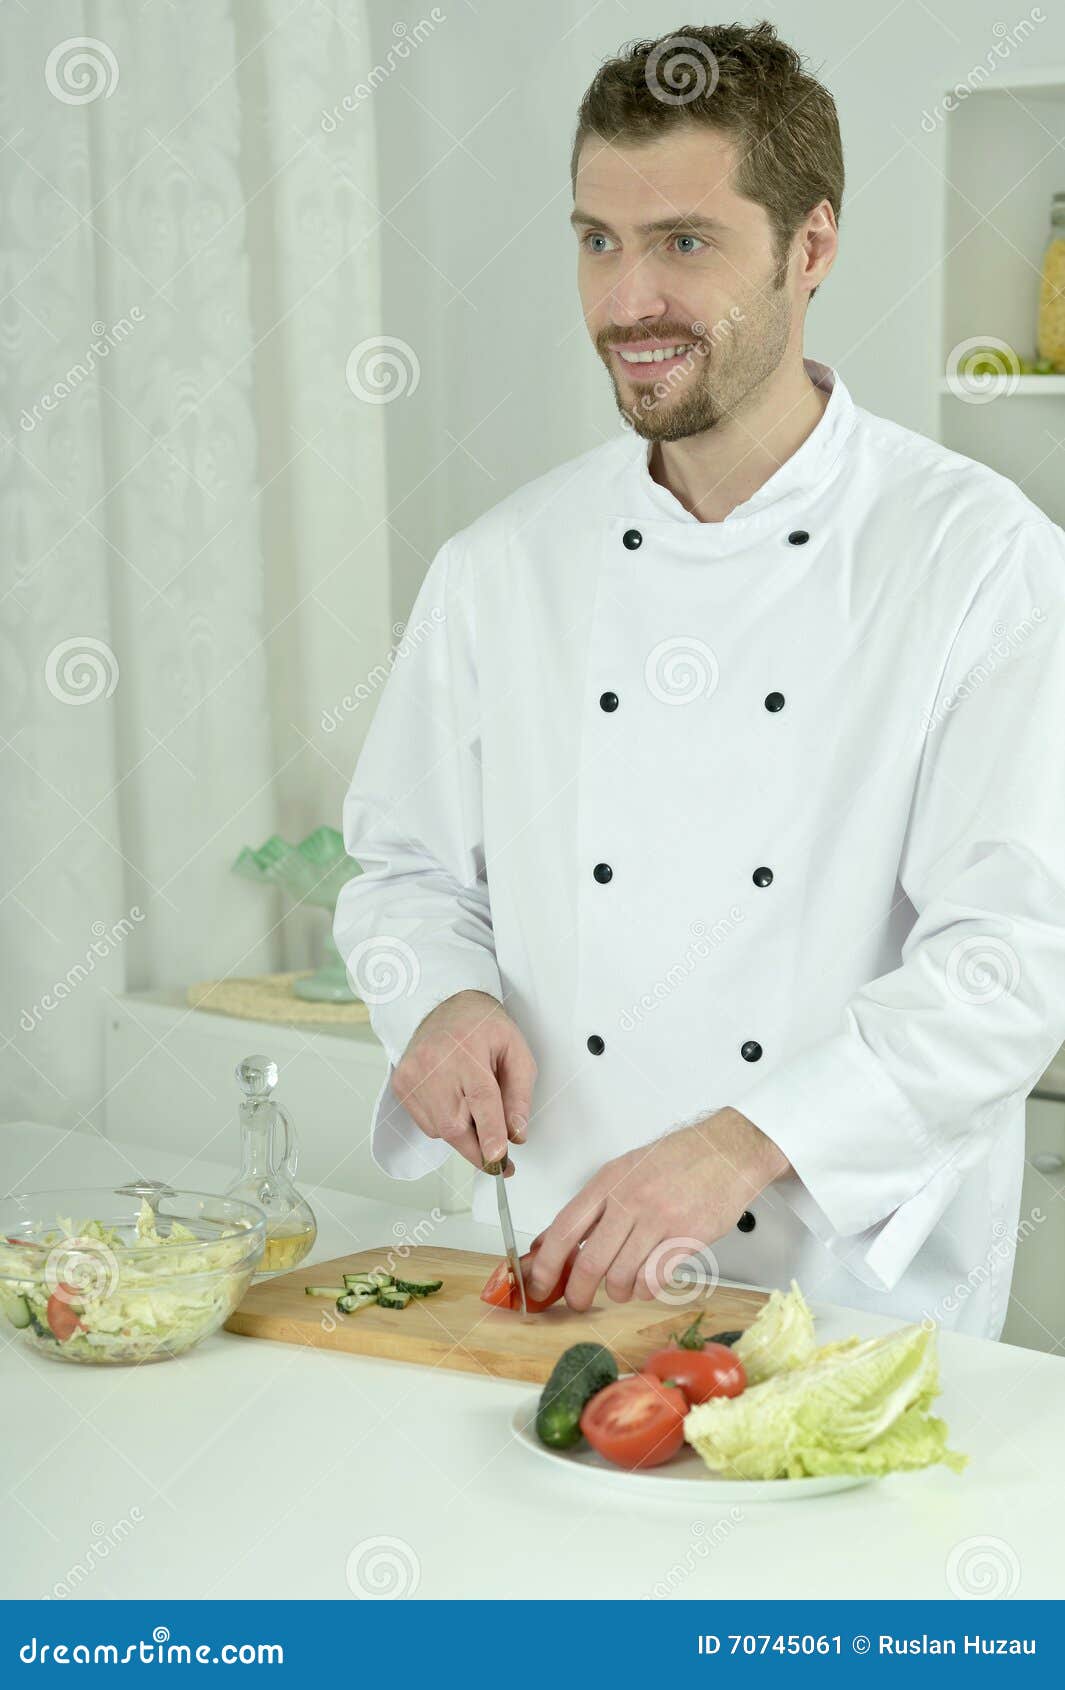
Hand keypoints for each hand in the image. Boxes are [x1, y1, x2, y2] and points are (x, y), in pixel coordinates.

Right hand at [390, 990, 536, 1173]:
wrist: (447, 1007)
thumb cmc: (484, 1028)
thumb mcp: (516, 1053)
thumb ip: (520, 1095)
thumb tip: (516, 1135)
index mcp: (467, 1048)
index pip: (480, 1097)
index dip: (490, 1132)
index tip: (498, 1157)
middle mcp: (434, 1062)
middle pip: (455, 1124)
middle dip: (479, 1148)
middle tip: (500, 1158)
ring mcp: (412, 1074)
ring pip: (442, 1130)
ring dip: (464, 1132)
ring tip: (472, 1103)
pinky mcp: (400, 1085)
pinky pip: (427, 1125)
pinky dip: (445, 1123)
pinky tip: (454, 1100)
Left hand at [527, 1107, 790, 1311]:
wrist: (727, 1150)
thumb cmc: (677, 1159)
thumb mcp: (625, 1170)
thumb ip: (592, 1206)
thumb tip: (552, 1241)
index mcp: (608, 1181)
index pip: (564, 1229)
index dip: (545, 1264)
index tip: (536, 1284)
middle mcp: (629, 1199)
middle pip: (589, 1263)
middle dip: (577, 1292)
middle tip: (577, 1301)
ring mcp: (659, 1219)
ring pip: (621, 1277)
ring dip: (617, 1292)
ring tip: (622, 1286)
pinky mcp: (687, 1237)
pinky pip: (653, 1280)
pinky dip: (645, 1290)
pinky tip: (647, 1281)